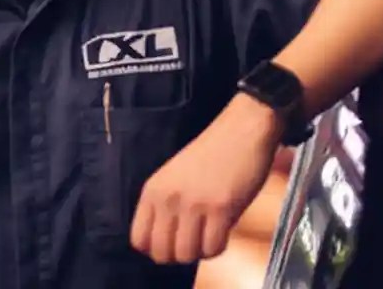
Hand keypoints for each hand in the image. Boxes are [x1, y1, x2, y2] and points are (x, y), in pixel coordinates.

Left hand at [130, 93, 283, 263]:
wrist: (244, 128)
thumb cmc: (214, 152)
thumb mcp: (176, 175)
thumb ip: (166, 205)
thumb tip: (169, 242)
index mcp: (153, 189)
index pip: (139, 239)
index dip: (157, 248)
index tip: (174, 240)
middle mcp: (168, 198)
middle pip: (161, 253)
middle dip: (179, 254)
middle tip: (195, 240)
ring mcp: (194, 203)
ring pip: (186, 255)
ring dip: (200, 251)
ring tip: (210, 234)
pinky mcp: (220, 208)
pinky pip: (213, 248)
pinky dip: (219, 246)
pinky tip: (224, 231)